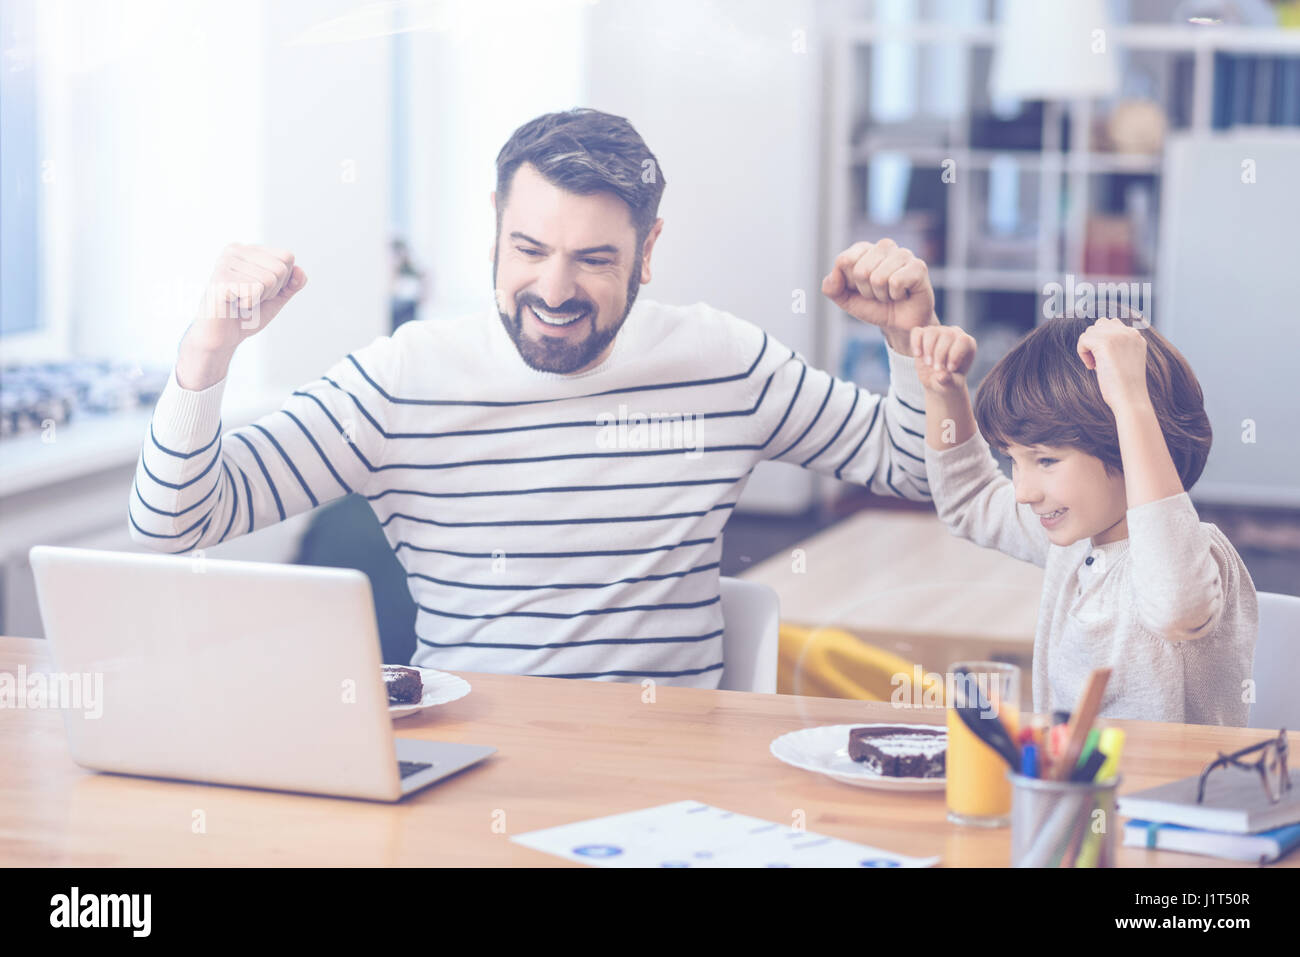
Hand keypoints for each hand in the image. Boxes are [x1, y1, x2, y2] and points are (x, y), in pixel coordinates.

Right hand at [186, 244, 307, 353]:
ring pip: (269, 279)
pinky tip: (233, 304)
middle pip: (280, 268)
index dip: (282, 282)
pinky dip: (250, 304)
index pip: (287, 257)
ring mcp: (225, 262)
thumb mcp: (276, 297)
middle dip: (272, 291)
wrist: (222, 337)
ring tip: (240, 301)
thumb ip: (292, 284)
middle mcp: (235, 250)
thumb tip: (300, 270)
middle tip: (250, 298)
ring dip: (259, 299)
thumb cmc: (246, 315)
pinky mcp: (220, 278)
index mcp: (248, 250)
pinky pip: (255, 289)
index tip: (261, 291)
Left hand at [821, 239, 935, 341]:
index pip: (844, 260)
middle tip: (878, 294)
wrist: (899, 323)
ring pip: (878, 278)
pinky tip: (903, 294)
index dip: (850, 283)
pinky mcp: (918, 266)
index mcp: (864, 249)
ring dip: (881, 295)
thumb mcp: (846, 300)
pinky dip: (896, 295)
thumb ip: (832, 288)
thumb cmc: (874, 307)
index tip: (861, 288)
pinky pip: (896, 282)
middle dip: (866, 291)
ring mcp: (903, 254)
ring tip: (890, 294)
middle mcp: (884, 246)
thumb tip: (834, 275)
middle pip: (860, 270)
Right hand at [911, 324, 975, 393]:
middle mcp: (955, 334)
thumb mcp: (951, 384)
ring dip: (928, 349)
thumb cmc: (948, 381)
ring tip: (928, 363)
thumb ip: (948, 380)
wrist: (936, 380)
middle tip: (936, 369)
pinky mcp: (923, 335)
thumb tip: (942, 376)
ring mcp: (939, 332)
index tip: (950, 369)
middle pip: (947, 335)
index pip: (963, 340)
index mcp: (967, 344)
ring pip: (932, 332)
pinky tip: (918, 355)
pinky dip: (916, 343)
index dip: (955, 354)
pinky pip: (917, 332)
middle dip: (940, 354)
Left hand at [1076, 317, 1149, 409]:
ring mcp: (1118, 336)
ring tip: (1096, 365)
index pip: (1113, 324)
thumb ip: (1116, 347)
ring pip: (1091, 331)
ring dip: (1088, 348)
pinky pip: (1083, 339)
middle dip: (1094, 342)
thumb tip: (1095, 340)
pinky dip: (1083, 353)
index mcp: (1136, 337)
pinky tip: (1092, 367)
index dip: (1103, 341)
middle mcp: (1129, 333)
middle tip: (1099, 362)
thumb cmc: (1125, 386)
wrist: (1130, 399)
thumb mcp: (1125, 360)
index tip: (1105, 359)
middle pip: (1100, 324)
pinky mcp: (1106, 343)